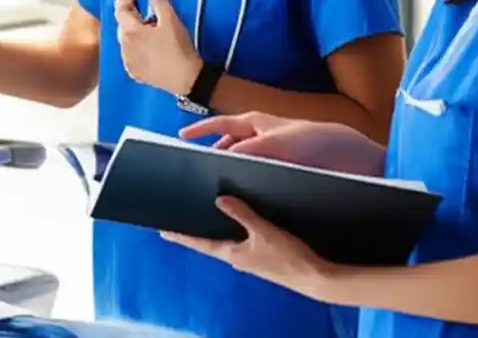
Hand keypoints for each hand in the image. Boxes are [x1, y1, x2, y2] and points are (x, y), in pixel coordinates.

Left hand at [113, 0, 202, 95]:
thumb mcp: (171, 21)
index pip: (120, 11)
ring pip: (124, 42)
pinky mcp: (134, 73)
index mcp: (131, 31)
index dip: (124, 0)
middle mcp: (125, 47)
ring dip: (129, 33)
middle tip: (136, 8)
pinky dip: (132, 48)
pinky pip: (128, 56)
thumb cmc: (178, 47)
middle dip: (127, 15)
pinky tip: (142, 48)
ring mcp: (128, 61)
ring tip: (141, 28)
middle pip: (121, 26)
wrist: (185, 78)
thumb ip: (160, 2)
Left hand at [162, 197, 332, 299]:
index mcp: (232, 254)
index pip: (199, 243)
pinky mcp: (262, 258)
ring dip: (215, 230)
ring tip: (204, 217)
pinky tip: (236, 224)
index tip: (163, 230)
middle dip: (196, 231)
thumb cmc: (289, 257)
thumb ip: (242, 214)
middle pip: (210, 242)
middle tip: (180, 219)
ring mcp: (249, 259)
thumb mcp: (264, 232)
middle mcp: (236, 258)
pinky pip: (240, 242)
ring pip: (225, 242)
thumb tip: (220, 200)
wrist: (314, 277)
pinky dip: (233, 232)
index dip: (181, 235)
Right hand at [180, 112, 385, 176]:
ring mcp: (277, 159)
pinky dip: (248, 187)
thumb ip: (254, 147)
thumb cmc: (326, 142)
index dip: (203, 129)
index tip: (181, 137)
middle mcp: (267, 140)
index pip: (225, 123)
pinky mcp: (288, 177)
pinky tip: (243, 202)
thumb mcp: (286, 141)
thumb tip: (223, 156)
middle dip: (212, 155)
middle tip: (196, 174)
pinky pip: (260, 180)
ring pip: (245, 164)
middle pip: (231, 145)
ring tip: (215, 192)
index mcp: (263, 124)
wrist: (362, 163)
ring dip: (230, 174)